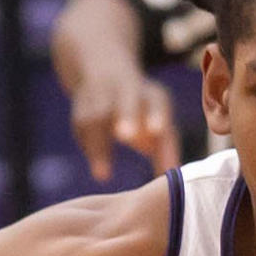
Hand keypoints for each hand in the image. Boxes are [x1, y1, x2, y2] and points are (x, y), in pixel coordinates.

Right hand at [71, 63, 179, 182]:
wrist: (105, 75)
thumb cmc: (143, 114)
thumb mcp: (159, 126)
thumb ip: (166, 151)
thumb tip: (173, 180)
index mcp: (152, 96)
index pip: (156, 102)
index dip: (156, 114)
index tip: (156, 130)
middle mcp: (126, 90)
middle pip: (126, 100)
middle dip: (126, 115)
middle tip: (126, 135)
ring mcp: (101, 94)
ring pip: (96, 115)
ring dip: (98, 145)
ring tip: (103, 174)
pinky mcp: (82, 105)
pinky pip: (81, 125)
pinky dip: (88, 146)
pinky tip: (97, 167)